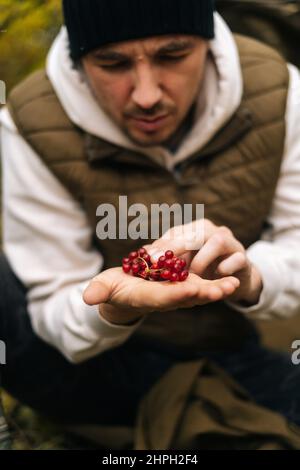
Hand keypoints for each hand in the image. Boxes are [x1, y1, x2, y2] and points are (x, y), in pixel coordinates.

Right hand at [83, 265, 239, 325]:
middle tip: (219, 290)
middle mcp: (165, 298)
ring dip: (215, 290)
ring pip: (198, 293)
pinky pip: (202, 286)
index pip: (161, 297)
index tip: (189, 290)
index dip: (174, 294)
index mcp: (146, 297)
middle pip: (186, 297)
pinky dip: (216, 284)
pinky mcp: (183, 287)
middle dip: (202, 294)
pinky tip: (233, 280)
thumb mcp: (103, 287)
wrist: (126, 293)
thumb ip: (99, 291)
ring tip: (233, 285)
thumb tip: (88, 297)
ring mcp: (176, 293)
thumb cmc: (112, 288)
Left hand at [145, 219, 262, 305]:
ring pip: (217, 241)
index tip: (148, 256)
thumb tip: (143, 254)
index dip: (163, 244)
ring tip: (193, 275)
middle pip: (195, 233)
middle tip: (163, 263)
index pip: (177, 232)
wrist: (234, 278)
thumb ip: (168, 258)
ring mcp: (231, 242)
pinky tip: (218, 274)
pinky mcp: (243, 257)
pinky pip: (237, 259)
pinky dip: (226, 266)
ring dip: (202, 259)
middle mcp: (212, 231)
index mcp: (195, 229)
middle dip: (178, 247)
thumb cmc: (204, 268)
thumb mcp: (184, 262)